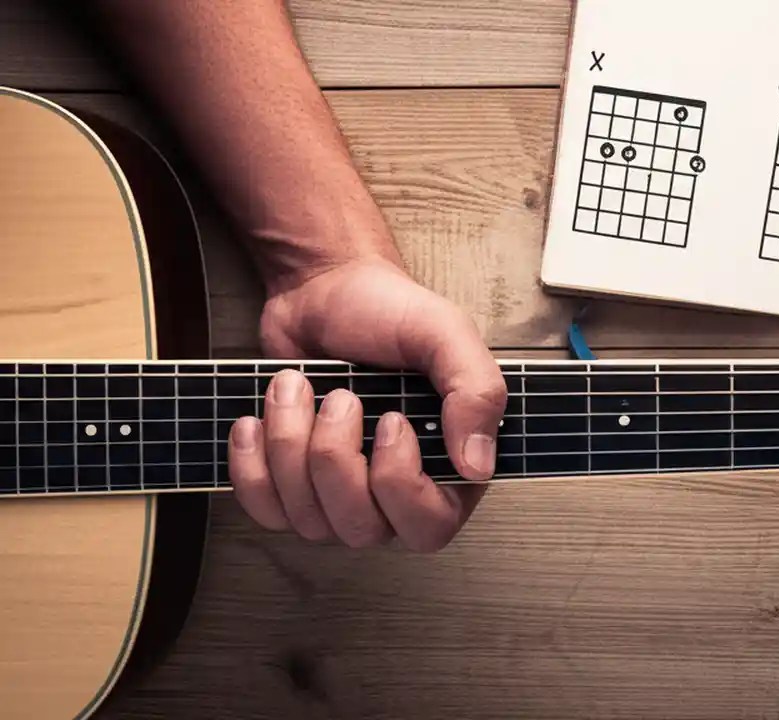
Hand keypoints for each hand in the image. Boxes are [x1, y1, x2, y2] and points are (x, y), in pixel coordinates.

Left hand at [225, 257, 506, 551]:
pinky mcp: (289, 488)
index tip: (391, 419)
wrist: (323, 290)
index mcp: (448, 467)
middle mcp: (396, 495)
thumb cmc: (388, 312)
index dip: (400, 485)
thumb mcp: (446, 335)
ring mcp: (340, 497)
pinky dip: (251, 464)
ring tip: (295, 388)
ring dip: (290, 446)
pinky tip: (258, 420)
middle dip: (335, 458)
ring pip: (309, 521)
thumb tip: (478, 466)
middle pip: (361, 529)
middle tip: (339, 397)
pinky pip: (265, 511)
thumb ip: (477, 392)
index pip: (429, 528)